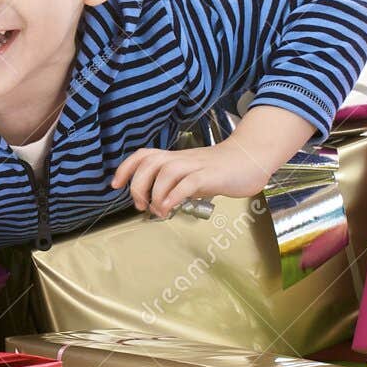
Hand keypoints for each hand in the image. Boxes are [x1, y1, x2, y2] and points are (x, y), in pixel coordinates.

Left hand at [111, 141, 274, 217]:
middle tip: (140, 204)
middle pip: (149, 162)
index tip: (115, 185)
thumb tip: (157, 201)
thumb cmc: (222, 169)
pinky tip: (170, 208)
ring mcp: (196, 166)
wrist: (251, 159)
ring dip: (155, 193)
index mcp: (175, 158)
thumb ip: (175, 184)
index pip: (144, 155)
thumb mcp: (192, 174)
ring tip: (157, 210)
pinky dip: (174, 196)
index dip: (126, 168)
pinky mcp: (210, 175)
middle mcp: (182, 159)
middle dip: (138, 184)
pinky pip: (187, 183)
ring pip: (166, 171)